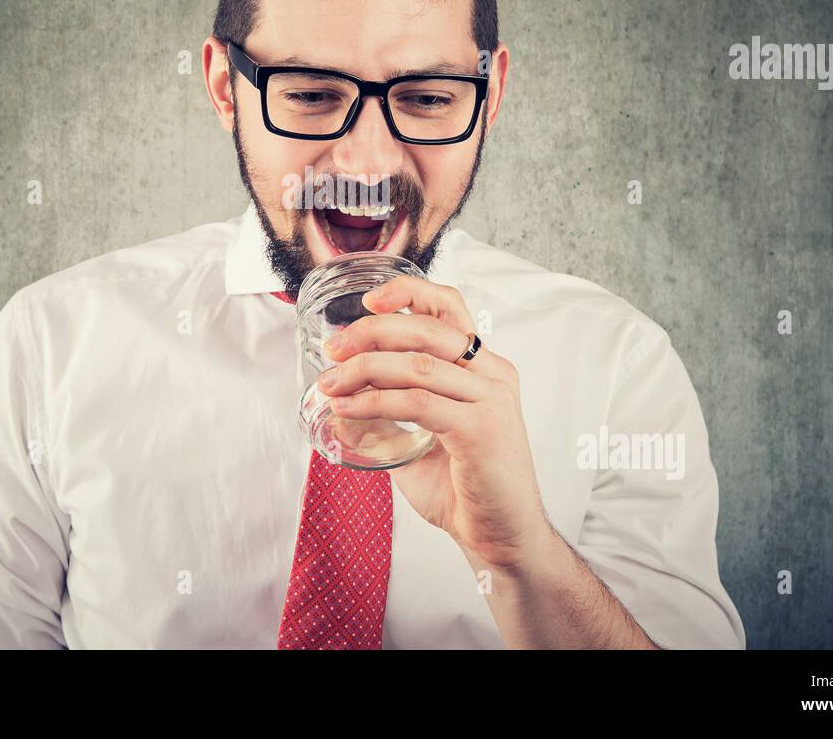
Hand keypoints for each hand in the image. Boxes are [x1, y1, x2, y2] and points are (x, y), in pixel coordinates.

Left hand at [317, 275, 549, 571]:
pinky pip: (418, 402)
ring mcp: (491, 400)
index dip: (408, 292)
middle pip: (427, 328)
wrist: (502, 540)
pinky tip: (349, 408)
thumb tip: (337, 402)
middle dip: (371, 332)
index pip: (449, 308)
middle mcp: (494, 375)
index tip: (368, 300)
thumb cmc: (466, 491)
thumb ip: (385, 418)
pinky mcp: (481, 429)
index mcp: (485, 369)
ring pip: (417, 363)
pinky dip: (375, 401)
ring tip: (330, 383)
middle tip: (333, 349)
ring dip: (363, 369)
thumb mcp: (419, 442)